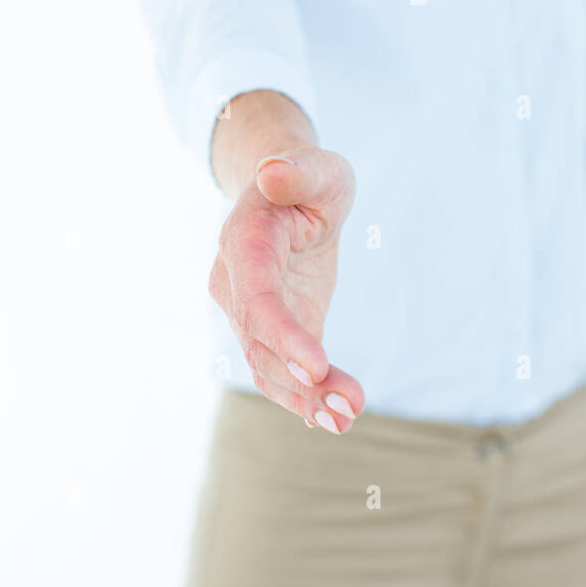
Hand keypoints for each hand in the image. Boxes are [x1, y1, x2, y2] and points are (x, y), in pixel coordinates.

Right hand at [208, 144, 362, 433]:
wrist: (290, 193)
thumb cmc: (309, 177)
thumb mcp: (318, 168)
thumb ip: (298, 171)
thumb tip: (273, 172)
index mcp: (245, 242)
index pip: (257, 297)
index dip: (282, 334)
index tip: (316, 367)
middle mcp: (236, 284)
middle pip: (260, 342)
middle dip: (300, 381)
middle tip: (349, 406)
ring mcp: (249, 312)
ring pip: (267, 365)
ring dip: (304, 398)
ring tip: (346, 418)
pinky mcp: (273, 329)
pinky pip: (280, 371)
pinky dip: (303, 398)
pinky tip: (332, 419)